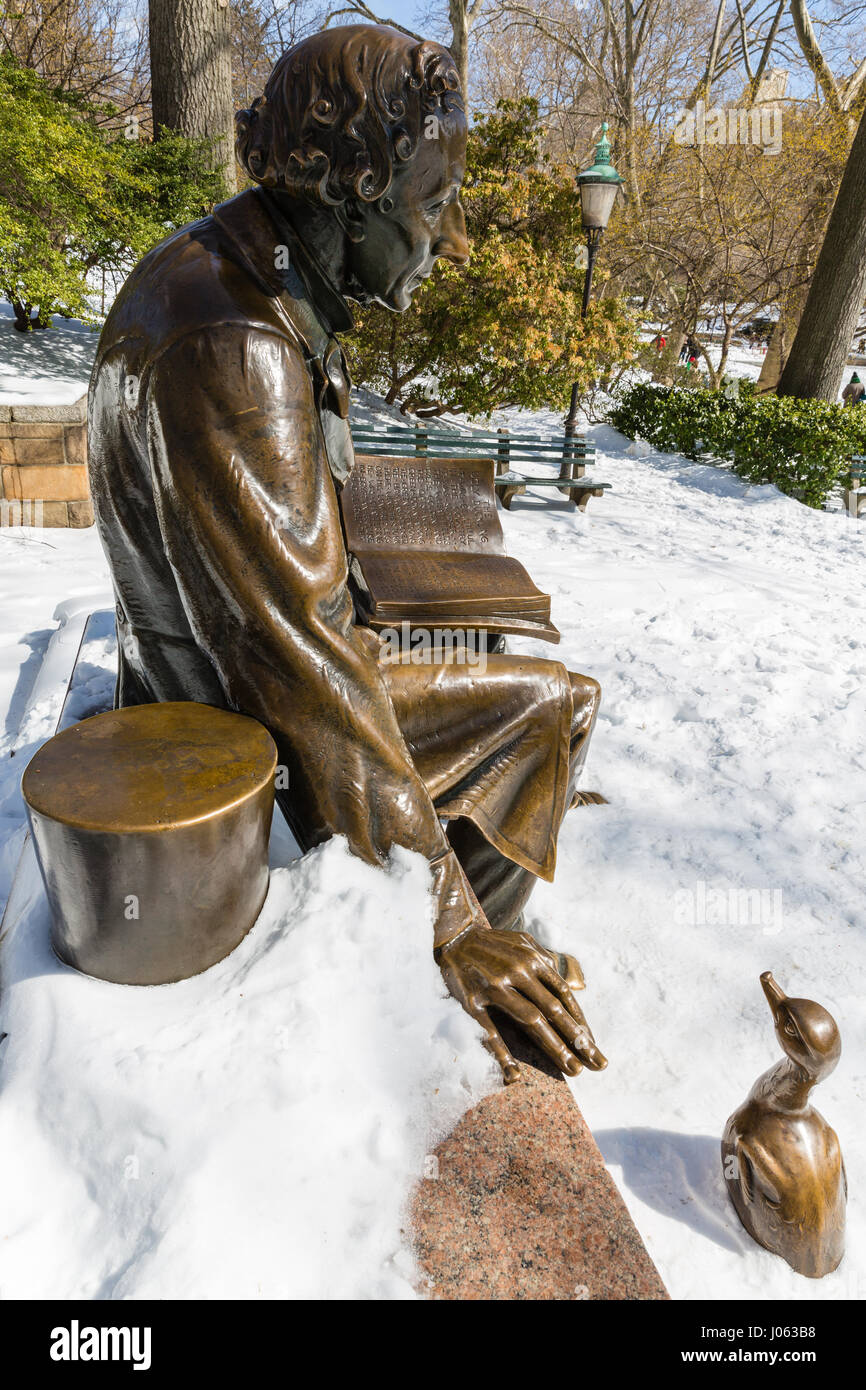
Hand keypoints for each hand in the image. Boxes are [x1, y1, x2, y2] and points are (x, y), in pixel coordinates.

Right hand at [437, 926, 606, 1083]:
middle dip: (578, 1039)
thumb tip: (570, 986)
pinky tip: (514, 1074)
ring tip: (572, 1069)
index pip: (564, 995)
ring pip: (532, 1020)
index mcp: (533, 959)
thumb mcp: (522, 942)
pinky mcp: (471, 1000)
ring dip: (555, 1047)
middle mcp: (518, 971)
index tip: (592, 1043)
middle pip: (554, 1010)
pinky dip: (502, 1054)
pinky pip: (490, 1031)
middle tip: (596, 1064)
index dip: (580, 1021)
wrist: (453, 937)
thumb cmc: (492, 945)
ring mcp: (495, 986)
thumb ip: (545, 961)